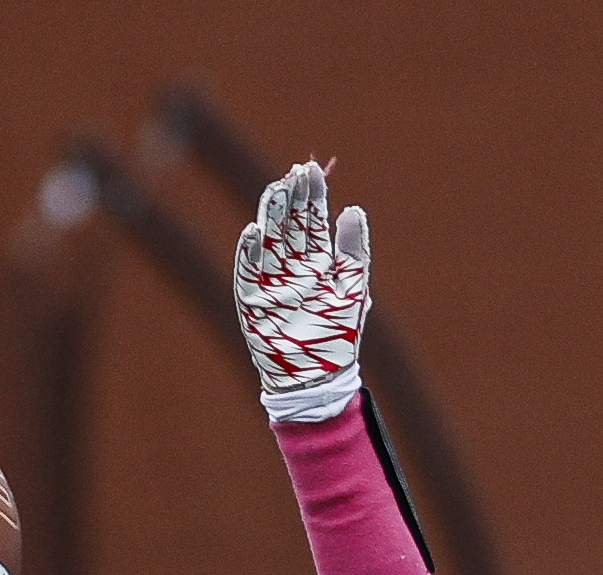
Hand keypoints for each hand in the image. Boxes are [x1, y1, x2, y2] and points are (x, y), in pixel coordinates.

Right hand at [233, 161, 371, 401]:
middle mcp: (291, 267)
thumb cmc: (339, 336)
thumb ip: (354, 250)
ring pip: (268, 239)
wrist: (319, 377)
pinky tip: (254, 230)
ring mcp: (270, 281)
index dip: (311, 194)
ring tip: (276, 189)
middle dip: (291, 197)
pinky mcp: (252, 300)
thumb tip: (353, 209)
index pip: (311, 219)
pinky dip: (249, 252)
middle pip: (288, 223)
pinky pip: (248, 271)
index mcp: (316, 261)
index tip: (312, 169)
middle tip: (295, 172)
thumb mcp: (353, 288)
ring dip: (270, 214)